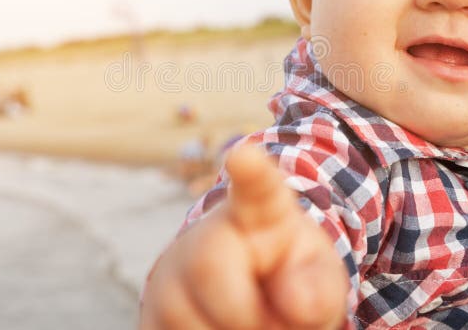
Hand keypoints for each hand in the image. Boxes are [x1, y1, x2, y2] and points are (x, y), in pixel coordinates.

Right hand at [139, 145, 348, 329]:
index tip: (243, 154)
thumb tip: (296, 304)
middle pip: (208, 266)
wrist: (246, 306)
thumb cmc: (288, 283)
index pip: (257, 187)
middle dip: (246, 311)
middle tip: (267, 318)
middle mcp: (205, 237)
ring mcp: (170, 280)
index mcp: (258, 213)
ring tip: (245, 325)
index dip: (251, 171)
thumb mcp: (318, 280)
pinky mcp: (149, 320)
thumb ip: (318, 287)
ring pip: (191, 324)